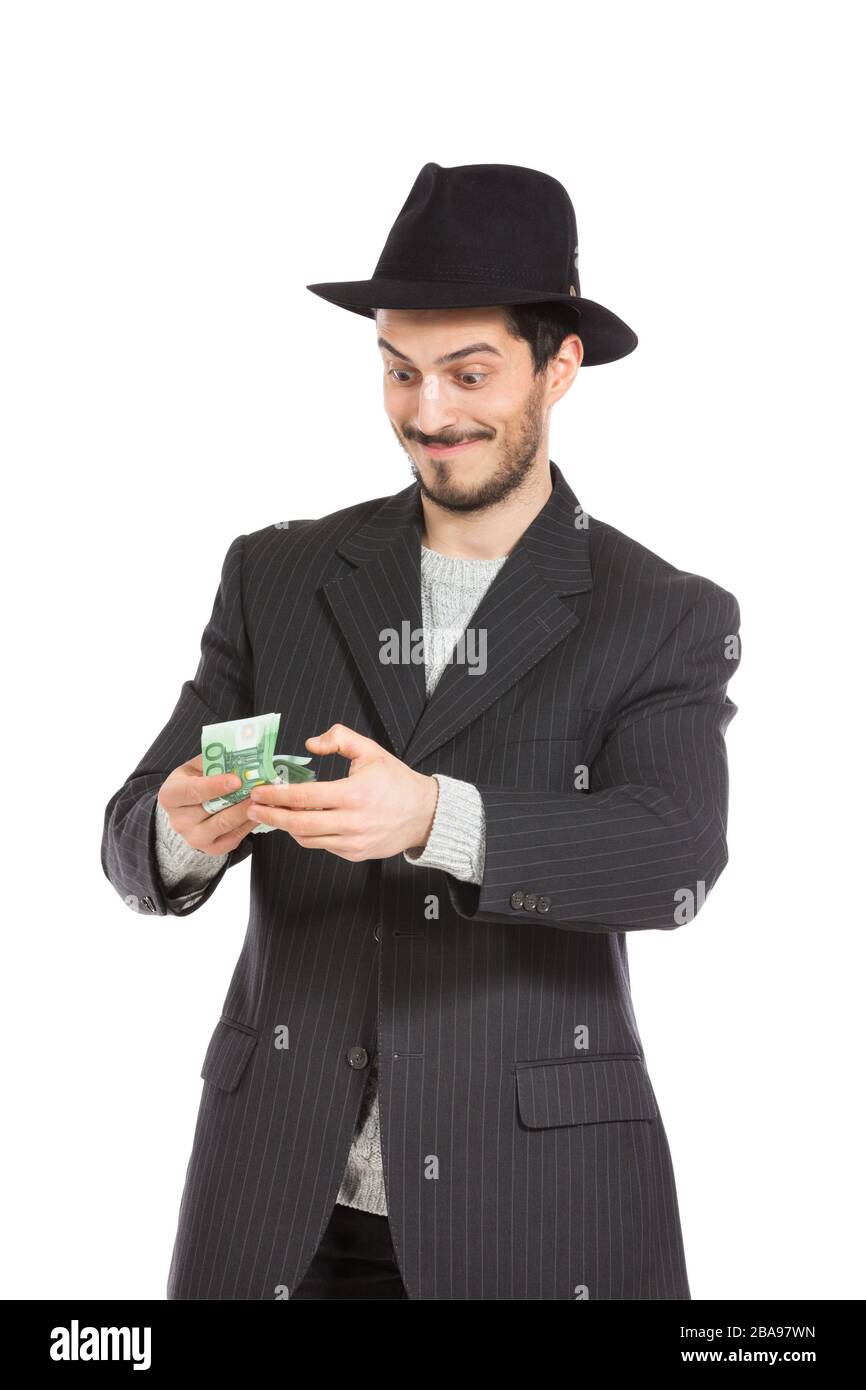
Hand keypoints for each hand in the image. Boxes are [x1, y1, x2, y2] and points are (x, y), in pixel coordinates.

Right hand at [157, 753, 254, 854]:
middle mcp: (178, 821)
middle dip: (238, 798)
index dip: (215, 785)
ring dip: (247, 811)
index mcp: (170, 796)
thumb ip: (211, 761)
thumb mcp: (194, 767)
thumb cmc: (192, 783)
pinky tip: (259, 812)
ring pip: (225, 825)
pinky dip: (249, 824)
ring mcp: (194, 838)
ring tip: (263, 798)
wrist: (185, 812)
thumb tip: (238, 754)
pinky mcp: (211, 849)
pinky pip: (234, 838)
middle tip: (259, 788)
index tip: (237, 780)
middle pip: (213, 809)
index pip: (193, 791)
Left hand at [245, 724, 438, 861]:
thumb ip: (339, 739)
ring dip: (286, 827)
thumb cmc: (396, 781)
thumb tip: (310, 744)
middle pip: (298, 824)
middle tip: (252, 809)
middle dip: (270, 816)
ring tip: (272, 816)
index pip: (303, 797)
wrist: (424, 814)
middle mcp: (351, 822)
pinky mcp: (355, 854)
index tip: (258, 792)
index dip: (276, 795)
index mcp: (353, 794)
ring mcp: (353, 841)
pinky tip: (300, 824)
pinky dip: (308, 835)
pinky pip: (322, 846)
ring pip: (307, 839)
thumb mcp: (370, 750)